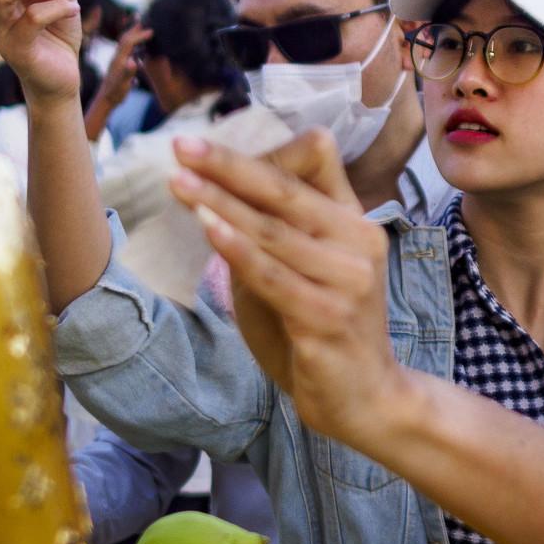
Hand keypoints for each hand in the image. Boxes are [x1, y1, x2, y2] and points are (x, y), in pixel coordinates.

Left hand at [98, 21, 153, 106]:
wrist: (105, 101)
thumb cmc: (115, 93)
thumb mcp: (123, 84)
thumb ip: (128, 72)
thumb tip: (134, 61)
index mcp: (119, 60)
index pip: (129, 42)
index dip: (140, 35)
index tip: (151, 31)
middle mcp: (117, 58)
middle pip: (126, 39)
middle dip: (135, 29)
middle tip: (144, 19)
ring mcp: (117, 62)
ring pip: (125, 45)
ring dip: (134, 36)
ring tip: (141, 29)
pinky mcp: (118, 67)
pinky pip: (127, 52)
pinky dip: (133, 46)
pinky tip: (139, 49)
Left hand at [167, 131, 403, 450]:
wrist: (365, 397)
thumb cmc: (322, 329)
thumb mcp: (299, 270)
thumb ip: (269, 232)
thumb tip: (211, 189)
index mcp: (354, 221)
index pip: (316, 161)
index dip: (261, 151)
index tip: (203, 147)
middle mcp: (359, 242)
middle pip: (288, 189)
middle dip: (228, 166)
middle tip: (181, 146)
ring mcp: (347, 280)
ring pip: (273, 231)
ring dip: (221, 204)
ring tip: (179, 184)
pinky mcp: (328, 317)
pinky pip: (274, 276)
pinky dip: (238, 249)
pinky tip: (208, 228)